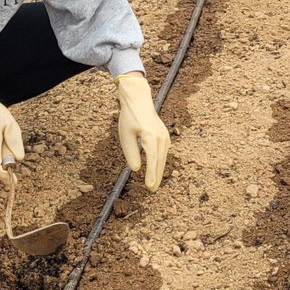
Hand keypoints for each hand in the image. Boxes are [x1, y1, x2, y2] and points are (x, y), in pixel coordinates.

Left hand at [114, 73, 169, 191]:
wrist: (139, 100)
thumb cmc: (130, 117)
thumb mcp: (125, 136)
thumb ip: (131, 153)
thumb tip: (136, 169)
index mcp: (150, 137)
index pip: (152, 161)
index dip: (151, 175)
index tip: (149, 187)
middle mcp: (161, 137)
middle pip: (159, 161)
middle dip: (156, 177)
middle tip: (152, 190)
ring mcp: (164, 136)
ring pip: (162, 158)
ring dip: (159, 170)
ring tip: (154, 184)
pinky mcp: (164, 135)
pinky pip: (163, 152)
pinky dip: (160, 162)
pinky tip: (156, 168)